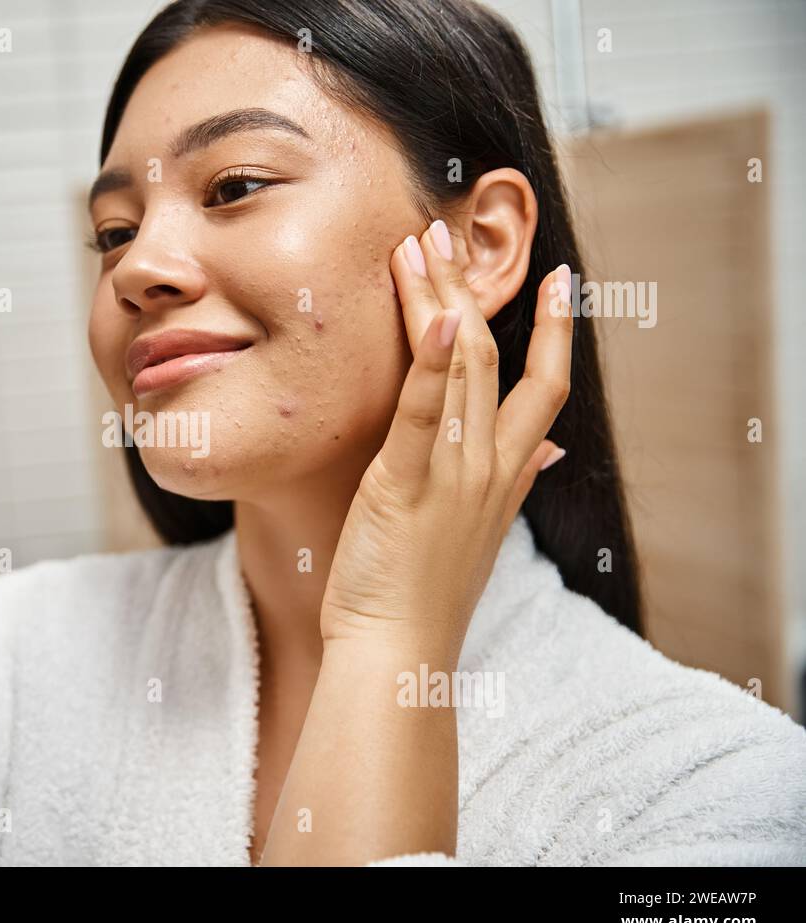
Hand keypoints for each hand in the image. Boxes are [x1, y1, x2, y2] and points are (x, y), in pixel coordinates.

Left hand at [319, 219, 571, 665]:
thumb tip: (546, 453)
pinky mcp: (405, 485)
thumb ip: (513, 482)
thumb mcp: (480, 530)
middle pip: (492, 358)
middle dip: (471, 290)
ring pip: (457, 370)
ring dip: (439, 301)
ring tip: (417, 246)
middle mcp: (489, 465)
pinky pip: (422, 415)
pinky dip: (427, 366)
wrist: (399, 649)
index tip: (563, 280)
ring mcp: (451, 473)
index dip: (557, 331)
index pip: (544, 388)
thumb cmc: (425, 591)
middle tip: (446, 232)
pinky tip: (430, 319)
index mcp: (505, 474)